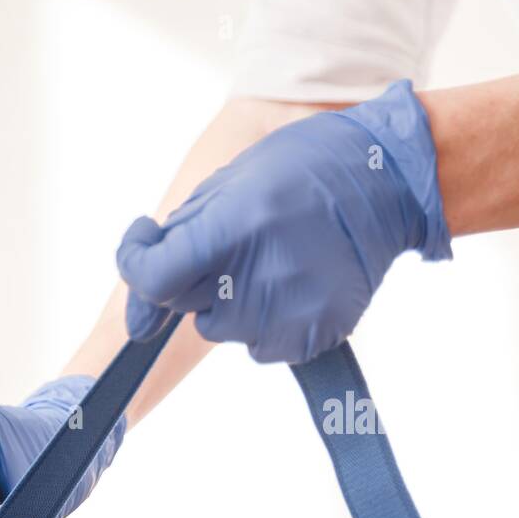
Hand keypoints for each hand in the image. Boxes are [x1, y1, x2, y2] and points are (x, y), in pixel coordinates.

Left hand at [116, 80, 451, 363]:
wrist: (381, 182)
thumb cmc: (299, 170)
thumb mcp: (227, 184)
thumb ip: (175, 242)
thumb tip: (137, 320)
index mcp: (233, 227)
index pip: (154, 279)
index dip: (137, 265)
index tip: (145, 246)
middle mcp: (260, 276)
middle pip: (190, 306)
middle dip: (198, 277)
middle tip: (242, 240)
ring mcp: (290, 313)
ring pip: (222, 328)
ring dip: (234, 301)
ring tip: (276, 259)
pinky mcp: (314, 336)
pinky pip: (260, 347)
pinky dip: (267, 322)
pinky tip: (294, 283)